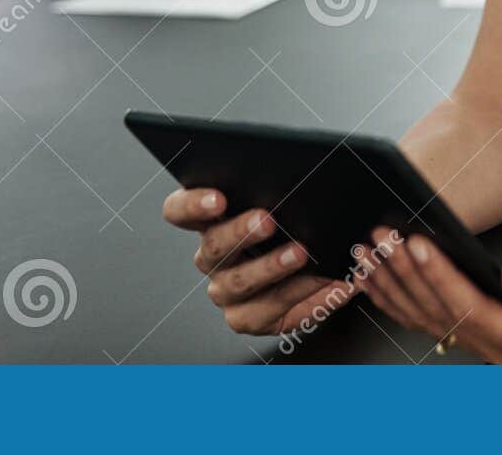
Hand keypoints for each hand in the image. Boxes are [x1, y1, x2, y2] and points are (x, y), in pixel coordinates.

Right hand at [161, 188, 354, 336]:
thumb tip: (303, 183)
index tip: (217, 199)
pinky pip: (267, 310)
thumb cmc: (294, 229)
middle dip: (240, 232)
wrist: (315, 273)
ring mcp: (225, 290)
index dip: (192, 205)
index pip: (179, 210)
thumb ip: (284, 192)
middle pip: (212, 245)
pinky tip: (322, 280)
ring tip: (300, 253)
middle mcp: (212, 257)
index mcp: (211, 221)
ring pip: (237, 282)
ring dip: (271, 266)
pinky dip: (300, 293)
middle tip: (266, 221)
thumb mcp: (287, 206)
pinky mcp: (246, 318)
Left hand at [354, 228, 501, 362]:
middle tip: (382, 239)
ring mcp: (485, 336)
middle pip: (439, 311)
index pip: (468, 307)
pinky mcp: (476, 322)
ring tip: (370, 252)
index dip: (439, 275)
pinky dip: (400, 293)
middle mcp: (499, 344)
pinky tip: (379, 274)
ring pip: (426, 315)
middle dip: (405, 273)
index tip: (418, 244)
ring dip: (394, 283)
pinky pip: (429, 313)